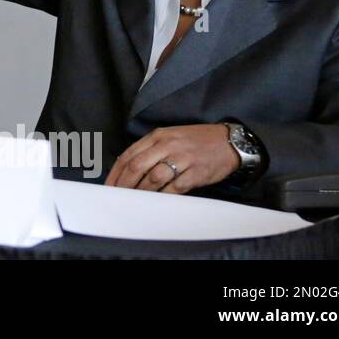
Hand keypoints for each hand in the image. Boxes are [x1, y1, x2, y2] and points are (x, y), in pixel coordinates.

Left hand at [105, 124, 240, 192]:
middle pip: (137, 166)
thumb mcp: (170, 136)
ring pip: (153, 178)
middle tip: (118, 196)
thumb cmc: (196, 141)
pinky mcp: (195, 173)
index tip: (109, 186)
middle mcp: (167, 146)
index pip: (129, 155)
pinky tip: (157, 201)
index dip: (116, 173)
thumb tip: (128, 168)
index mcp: (158, 136)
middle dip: (124, 184)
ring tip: (135, 201)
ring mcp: (182, 159)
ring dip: (141, 192)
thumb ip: (150, 149)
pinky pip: (174, 188)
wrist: (229, 142)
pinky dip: (163, 196)